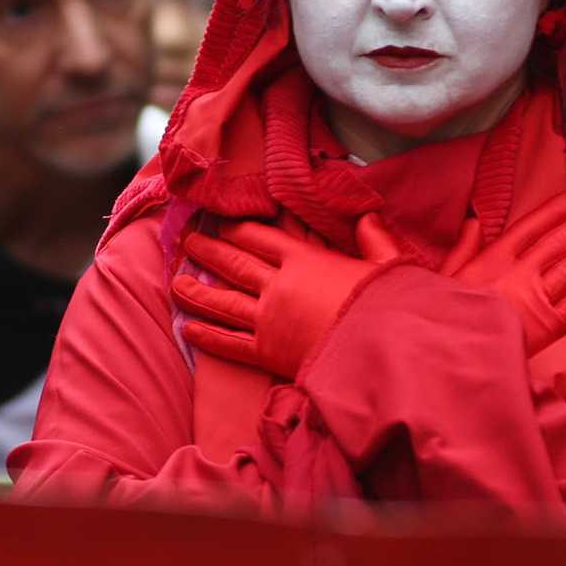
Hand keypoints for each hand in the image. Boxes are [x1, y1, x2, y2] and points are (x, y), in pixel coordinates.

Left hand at [171, 217, 406, 379]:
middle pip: (234, 263)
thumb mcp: (387, 263)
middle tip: (187, 242)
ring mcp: (269, 319)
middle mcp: (279, 285)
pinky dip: (206, 336)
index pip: (262, 238)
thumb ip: (374, 237)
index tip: (221, 224)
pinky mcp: (267, 352)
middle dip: (208, 251)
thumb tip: (368, 214)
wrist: (383, 349)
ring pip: (222, 301)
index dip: (238, 230)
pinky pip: (229, 342)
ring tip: (176, 283)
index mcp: (305, 259)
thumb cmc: (389, 305)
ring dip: (197, 291)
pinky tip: (187, 329)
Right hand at [441, 180, 565, 353]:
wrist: (444, 359)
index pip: (535, 223)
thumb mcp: (444, 277)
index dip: (563, 204)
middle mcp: (518, 273)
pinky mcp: (549, 328)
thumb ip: (462, 248)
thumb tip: (473, 221)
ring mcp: (536, 300)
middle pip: (563, 239)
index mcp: (493, 258)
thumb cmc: (441, 318)